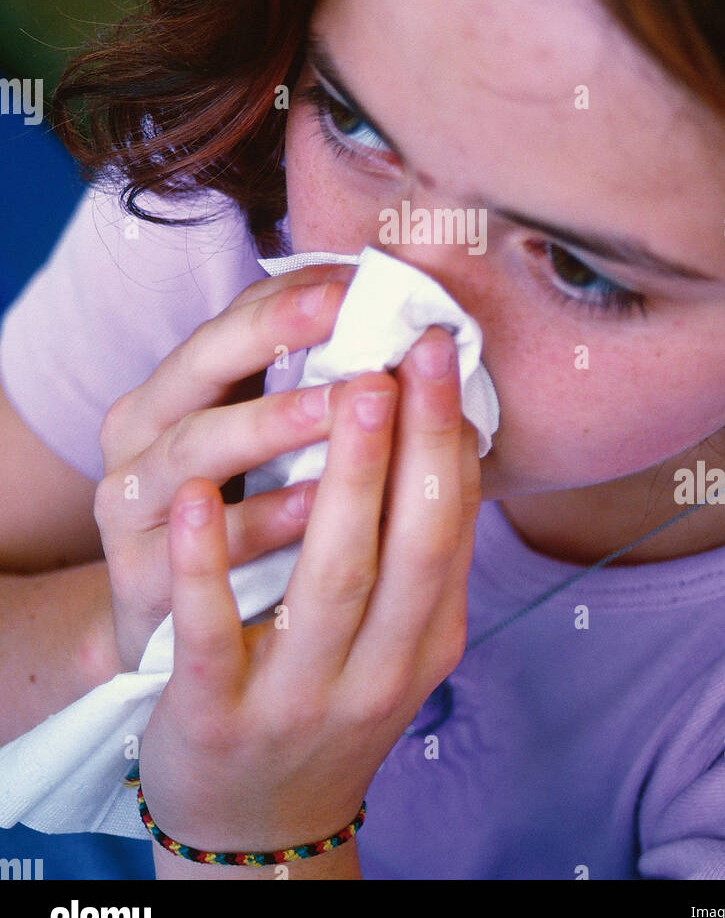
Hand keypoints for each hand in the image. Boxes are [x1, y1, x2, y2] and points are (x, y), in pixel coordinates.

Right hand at [95, 264, 354, 670]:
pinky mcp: (136, 582)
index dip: (292, 296)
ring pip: (192, 450)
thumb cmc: (233, 524)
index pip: (227, 323)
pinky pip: (200, 546)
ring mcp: (127, 511)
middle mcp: (136, 440)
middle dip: (278, 332)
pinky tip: (317, 506)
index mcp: (166, 394)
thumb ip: (306, 388)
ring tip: (346, 404)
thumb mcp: (256, 450)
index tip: (362, 277)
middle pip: (201, 368)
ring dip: (271, 422)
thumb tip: (403, 329)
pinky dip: (258, 523)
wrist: (166, 639)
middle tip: (353, 315)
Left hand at [137, 325, 481, 858]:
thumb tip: (443, 427)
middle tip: (413, 350)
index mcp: (427, 640)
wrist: (258, 822)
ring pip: (333, 579)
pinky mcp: (216, 713)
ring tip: (350, 391)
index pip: (452, 528)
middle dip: (417, 442)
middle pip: (412, 545)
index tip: (441, 353)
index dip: (450, 437)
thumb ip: (415, 551)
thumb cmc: (329, 699)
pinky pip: (214, 632)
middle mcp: (377, 670)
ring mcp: (299, 695)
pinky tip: (200, 498)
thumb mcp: (395, 639)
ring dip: (346, 480)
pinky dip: (208, 564)